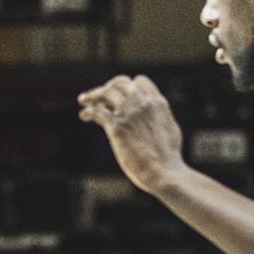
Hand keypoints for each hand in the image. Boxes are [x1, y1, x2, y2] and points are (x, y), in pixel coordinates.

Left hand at [78, 74, 186, 195]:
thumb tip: (156, 117)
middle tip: (99, 97)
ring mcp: (129, 113)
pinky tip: (84, 116)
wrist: (163, 172)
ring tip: (83, 101)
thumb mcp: (169, 129)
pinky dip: (88, 111)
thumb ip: (159, 118)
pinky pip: (97, 111)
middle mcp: (142, 103)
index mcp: (157, 103)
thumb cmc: (168, 159)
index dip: (127, 86)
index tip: (119, 95)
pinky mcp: (117, 127)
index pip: (139, 81)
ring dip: (93, 96)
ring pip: (106, 93)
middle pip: (120, 83)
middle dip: (108, 87)